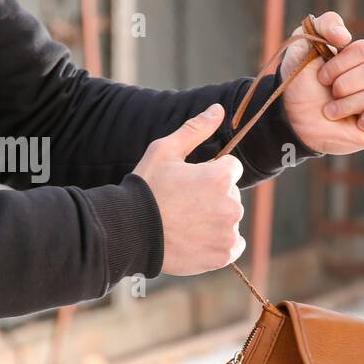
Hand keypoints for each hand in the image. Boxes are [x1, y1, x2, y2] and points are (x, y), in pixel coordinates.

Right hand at [135, 104, 246, 275]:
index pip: (231, 168)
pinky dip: (219, 243)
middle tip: (184, 204)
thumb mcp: (164, 151)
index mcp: (220, 177)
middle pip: (231, 194)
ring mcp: (228, 232)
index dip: (211, 172)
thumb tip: (218, 109)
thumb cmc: (146, 189)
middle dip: (214, 196)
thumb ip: (195, 129)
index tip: (191, 182)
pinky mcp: (224, 255)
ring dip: (216, 219)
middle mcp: (231, 205)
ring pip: (231, 219)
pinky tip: (197, 239)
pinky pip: (233, 245)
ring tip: (186, 222)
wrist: (130, 232)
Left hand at [279, 12, 363, 154]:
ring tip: (332, 111)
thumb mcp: (302, 47)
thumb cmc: (301, 85)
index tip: (321, 77)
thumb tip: (345, 36)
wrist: (296, 121)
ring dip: (348, 105)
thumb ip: (323, 26)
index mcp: (359, 55)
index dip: (340, 65)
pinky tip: (358, 122)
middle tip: (329, 94)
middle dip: (343, 86)